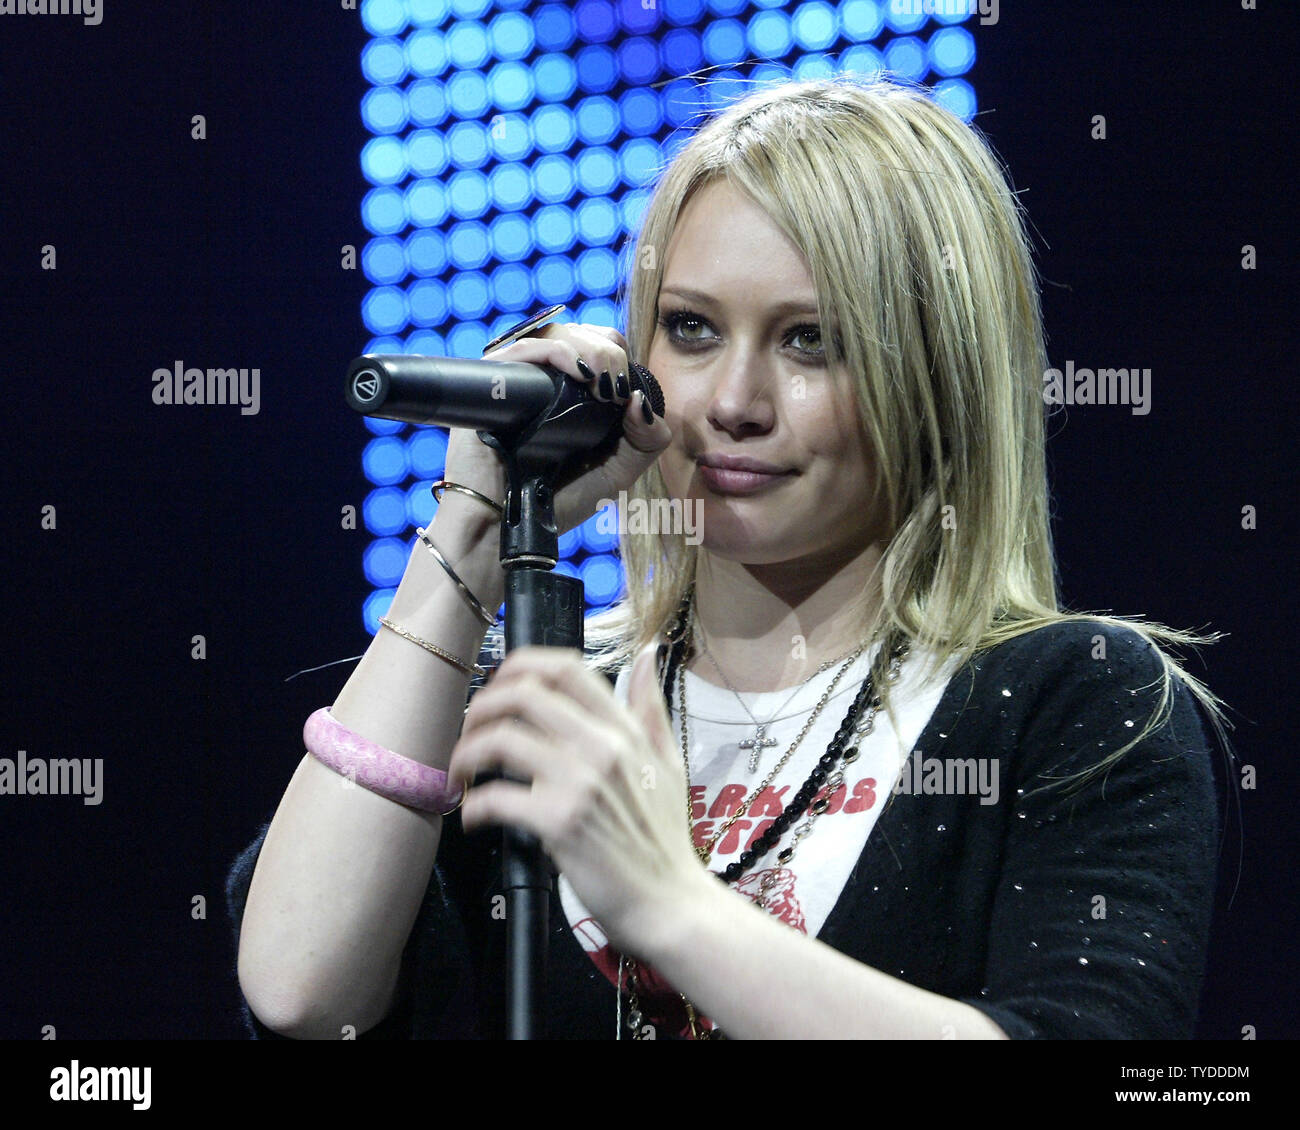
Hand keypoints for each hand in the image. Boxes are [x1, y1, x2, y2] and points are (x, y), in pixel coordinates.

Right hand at [441, 322, 672, 532]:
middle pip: (583, 334)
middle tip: (612, 390)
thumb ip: (645, 442)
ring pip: (556, 333)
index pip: (602, 347)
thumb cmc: (556, 502)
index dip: (619, 357)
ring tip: (598, 383)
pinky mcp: (493, 380)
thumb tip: (640, 398)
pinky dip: (555, 350)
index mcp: (577, 396)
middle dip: (608, 354)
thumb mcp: (616, 474)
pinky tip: (577, 371)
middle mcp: (548, 381)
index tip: (624, 392)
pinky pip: (524, 347)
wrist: (504, 524)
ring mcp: (520, 379)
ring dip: (588, 350)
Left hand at [447, 641, 706, 955]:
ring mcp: (580, 782)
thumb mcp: (668, 761)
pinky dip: (472, 806)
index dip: (520, 666)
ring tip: (461, 773)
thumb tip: (648, 652)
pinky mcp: (558, 821)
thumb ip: (649, 707)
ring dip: (466, 753)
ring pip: (500, 739)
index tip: (499, 687)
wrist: (668, 902)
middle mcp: (602, 746)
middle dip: (481, 706)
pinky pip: (495, 797)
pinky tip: (473, 818)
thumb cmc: (663, 837)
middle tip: (470, 731)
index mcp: (623, 729)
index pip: (566, 668)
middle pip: (522, 694)